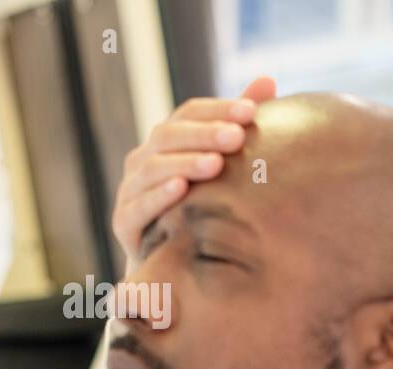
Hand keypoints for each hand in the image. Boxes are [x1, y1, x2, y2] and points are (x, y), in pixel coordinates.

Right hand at [112, 76, 276, 269]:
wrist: (172, 266)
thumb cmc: (202, 209)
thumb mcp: (222, 167)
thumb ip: (236, 124)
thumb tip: (268, 78)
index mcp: (167, 141)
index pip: (188, 113)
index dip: (218, 109)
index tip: (252, 111)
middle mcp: (143, 160)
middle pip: (169, 137)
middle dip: (204, 135)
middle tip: (237, 137)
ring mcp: (130, 190)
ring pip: (152, 169)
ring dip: (184, 164)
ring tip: (215, 164)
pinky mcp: (124, 224)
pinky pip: (138, 207)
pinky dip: (158, 198)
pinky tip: (181, 191)